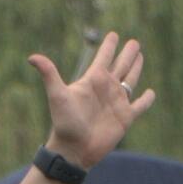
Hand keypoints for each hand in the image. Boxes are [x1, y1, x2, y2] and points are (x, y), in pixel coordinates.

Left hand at [29, 29, 151, 169]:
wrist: (74, 149)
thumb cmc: (64, 122)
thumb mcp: (57, 95)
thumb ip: (49, 74)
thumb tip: (32, 57)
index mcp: (93, 80)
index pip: (103, 58)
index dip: (109, 46)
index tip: (113, 34)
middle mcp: (106, 89)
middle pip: (120, 66)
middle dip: (127, 53)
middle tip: (134, 42)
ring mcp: (117, 103)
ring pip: (130, 81)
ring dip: (136, 68)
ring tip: (140, 57)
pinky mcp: (125, 118)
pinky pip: (140, 106)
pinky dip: (146, 100)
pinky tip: (150, 93)